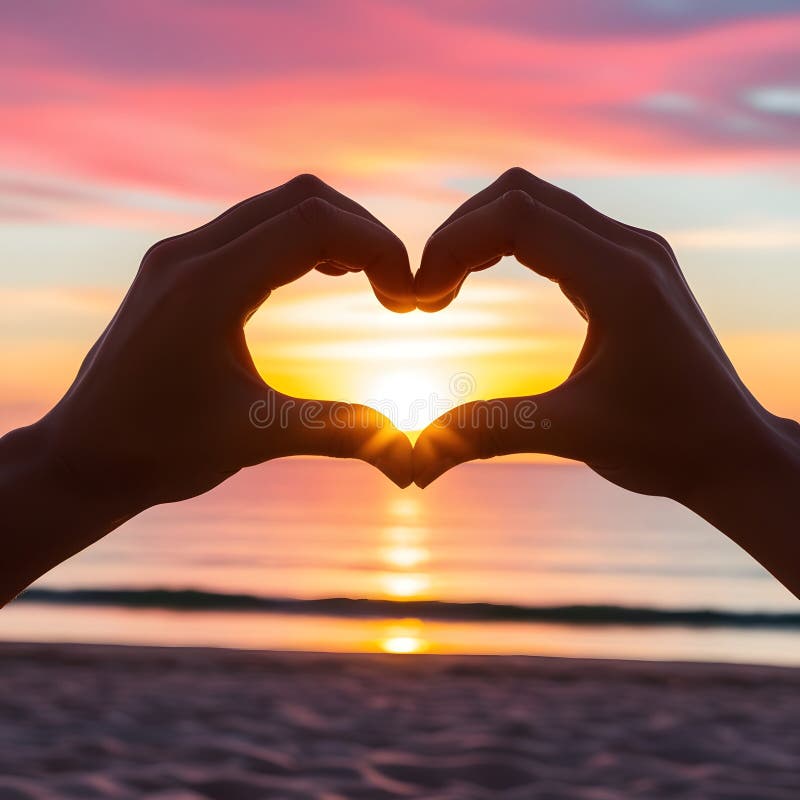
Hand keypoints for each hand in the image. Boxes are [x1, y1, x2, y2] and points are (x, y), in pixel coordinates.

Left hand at [0, 175, 413, 600]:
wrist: (84, 455)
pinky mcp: (179, 268)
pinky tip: (324, 275)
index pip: (312, 224)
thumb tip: (409, 455)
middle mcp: (189, 254)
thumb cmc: (158, 451)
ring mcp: (180, 256)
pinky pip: (253, 228)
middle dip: (363, 233)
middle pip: (299, 199)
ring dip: (333, 232)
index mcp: (206, 286)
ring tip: (371, 279)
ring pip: (276, 207)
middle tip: (396, 287)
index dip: (377, 247)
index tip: (407, 295)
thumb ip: (337, 432)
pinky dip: (300, 241)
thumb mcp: (254, 438)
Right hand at [413, 168, 799, 593]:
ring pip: (536, 203)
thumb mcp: (572, 434)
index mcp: (620, 278)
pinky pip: (555, 228)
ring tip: (444, 288)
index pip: (516, 216)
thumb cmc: (667, 444)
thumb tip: (415, 457)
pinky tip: (482, 279)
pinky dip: (507, 243)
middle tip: (426, 292)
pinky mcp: (628, 267)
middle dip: (459, 233)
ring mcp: (632, 252)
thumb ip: (488, 431)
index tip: (421, 297)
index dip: (452, 244)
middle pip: (520, 193)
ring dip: (480, 234)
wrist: (731, 451)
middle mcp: (630, 248)